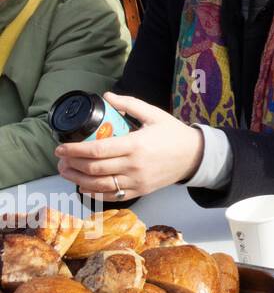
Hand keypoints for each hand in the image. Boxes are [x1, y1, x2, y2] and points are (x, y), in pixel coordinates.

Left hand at [55, 93, 203, 200]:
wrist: (194, 156)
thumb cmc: (173, 134)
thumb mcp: (154, 114)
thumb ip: (129, 105)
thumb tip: (106, 96)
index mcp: (135, 144)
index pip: (97, 150)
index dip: (74, 150)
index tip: (61, 147)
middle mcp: (134, 165)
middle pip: (94, 168)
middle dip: (72, 164)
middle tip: (60, 158)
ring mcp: (137, 180)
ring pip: (99, 185)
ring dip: (77, 179)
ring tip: (66, 172)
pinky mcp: (140, 190)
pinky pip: (112, 196)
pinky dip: (94, 194)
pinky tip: (83, 187)